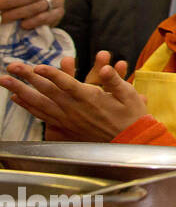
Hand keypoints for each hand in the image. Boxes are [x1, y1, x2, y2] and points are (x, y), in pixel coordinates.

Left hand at [0, 59, 146, 140]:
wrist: (129, 140)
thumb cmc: (131, 116)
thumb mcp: (130, 95)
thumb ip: (115, 81)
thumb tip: (107, 69)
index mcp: (91, 99)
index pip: (66, 84)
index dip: (51, 75)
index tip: (37, 66)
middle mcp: (75, 109)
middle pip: (46, 92)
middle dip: (26, 77)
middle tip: (10, 66)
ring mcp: (68, 119)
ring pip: (39, 104)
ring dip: (20, 91)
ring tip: (5, 81)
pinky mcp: (65, 126)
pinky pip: (42, 115)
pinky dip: (28, 107)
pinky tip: (17, 99)